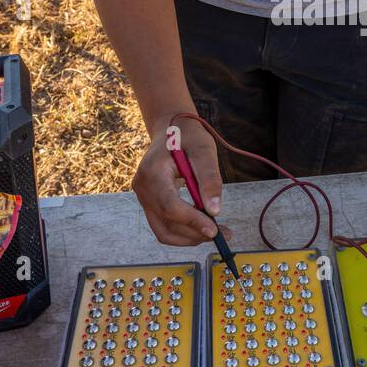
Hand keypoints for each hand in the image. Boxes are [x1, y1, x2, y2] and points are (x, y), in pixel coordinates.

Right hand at [132, 116, 223, 246]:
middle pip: (165, 224)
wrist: (171, 129)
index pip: (169, 206)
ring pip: (163, 231)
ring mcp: (143, 197)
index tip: (214, 230)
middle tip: (223, 233)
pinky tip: (203, 226)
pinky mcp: (149, 203)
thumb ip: (209, 179)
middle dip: (194, 234)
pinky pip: (164, 225)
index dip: (192, 221)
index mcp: (152, 172)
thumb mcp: (204, 150)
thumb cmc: (188, 137)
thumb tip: (215, 211)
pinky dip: (184, 230)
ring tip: (217, 232)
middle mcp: (143, 188)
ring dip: (189, 237)